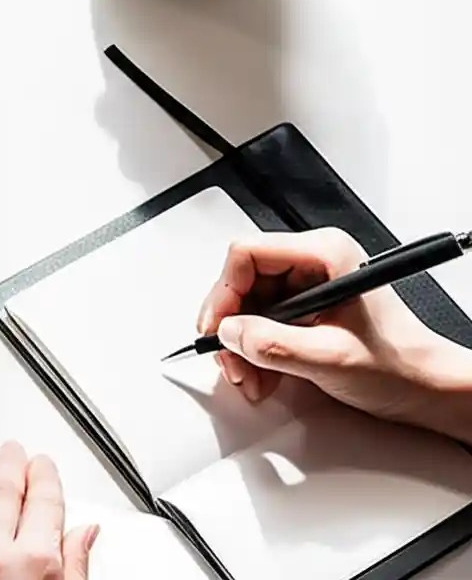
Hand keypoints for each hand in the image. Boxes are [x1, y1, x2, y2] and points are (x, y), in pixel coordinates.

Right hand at [197, 228, 471, 442]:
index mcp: (325, 254)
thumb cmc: (399, 365)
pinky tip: (263, 373)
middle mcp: (314, 262)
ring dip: (241, 345)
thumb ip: (274, 344)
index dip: (224, 292)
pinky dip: (255, 350)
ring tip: (249, 375)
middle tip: (230, 359)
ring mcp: (308, 285)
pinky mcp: (304, 308)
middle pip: (242, 282)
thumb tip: (230, 332)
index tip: (218, 327)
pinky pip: (261, 321)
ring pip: (247, 305)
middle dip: (232, 327)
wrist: (424, 388)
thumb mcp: (330, 358)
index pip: (247, 254)